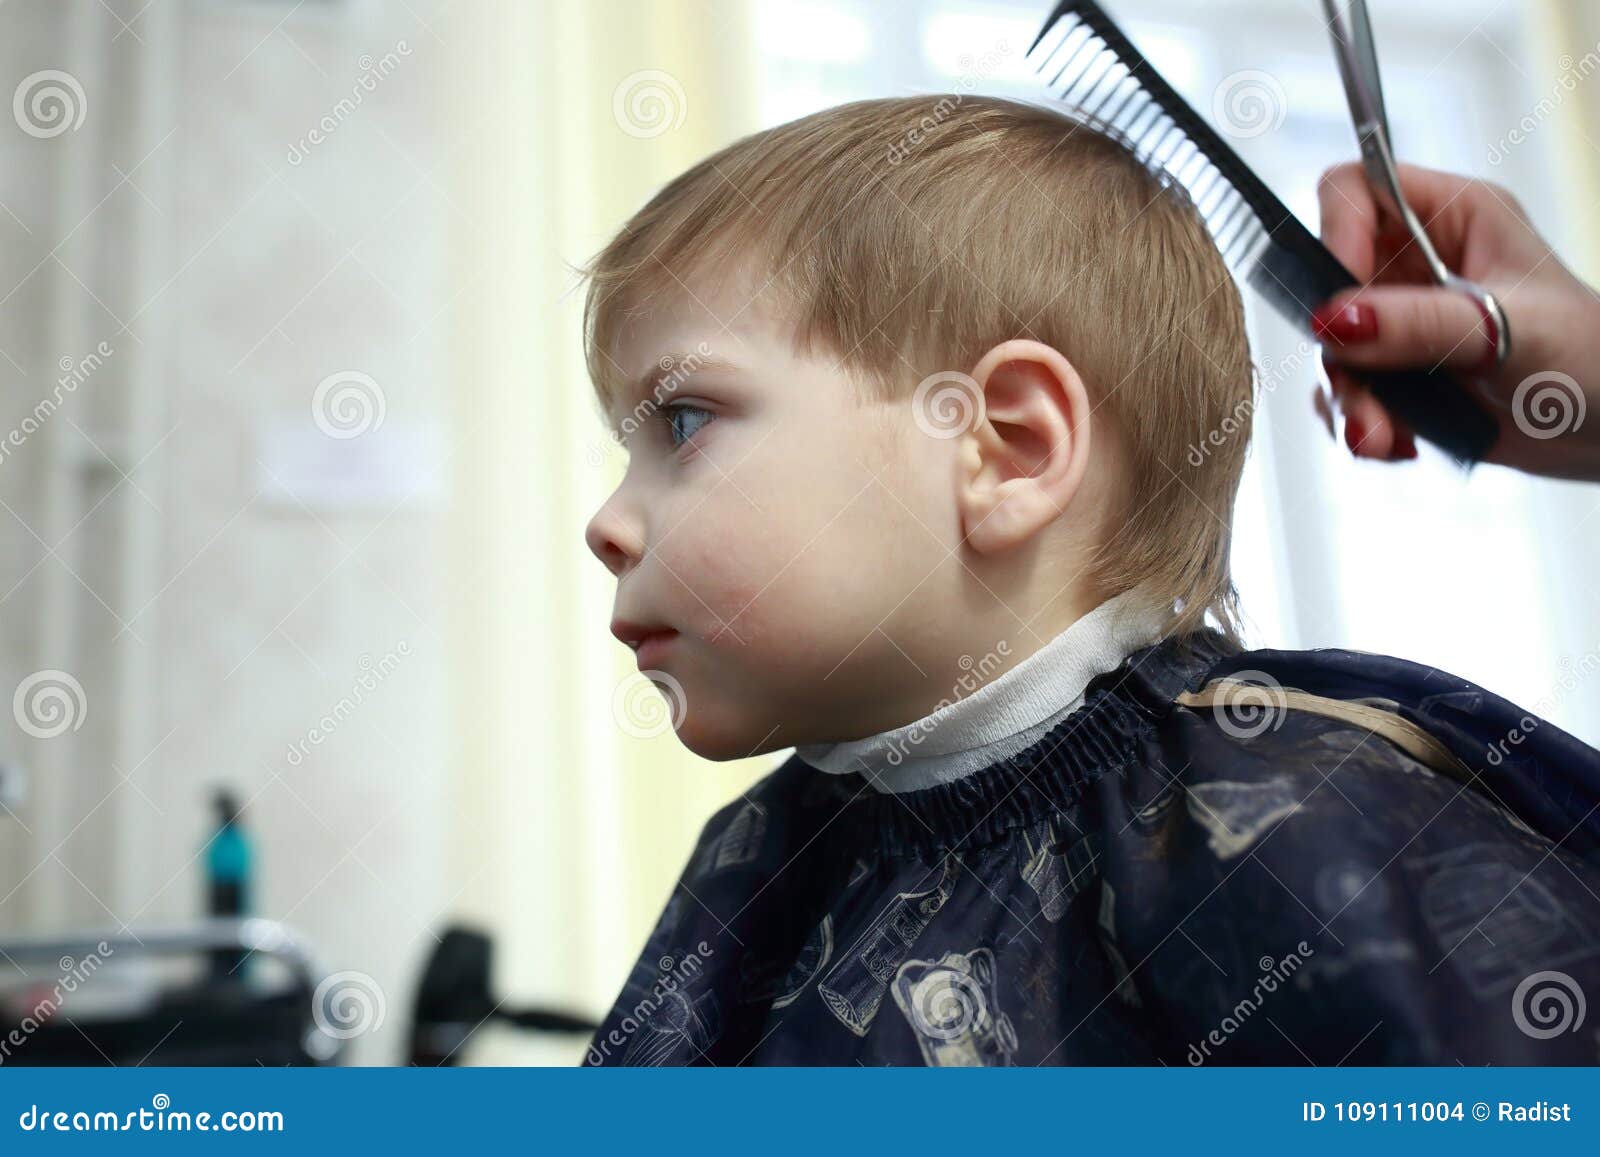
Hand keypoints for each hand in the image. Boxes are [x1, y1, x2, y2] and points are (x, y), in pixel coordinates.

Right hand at [1314, 160, 1599, 480]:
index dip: (1335, 235)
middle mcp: (1419, 262)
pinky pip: (1345, 393)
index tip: (1341, 302)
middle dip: (1338, 347)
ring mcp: (1404, 321)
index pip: (1356, 191)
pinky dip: (1358, 424)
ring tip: (1380, 440)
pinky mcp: (1399, 375)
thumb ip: (1417, 323)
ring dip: (1348, 399)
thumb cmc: (1589, 360)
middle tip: (1360, 396)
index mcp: (1453, 216)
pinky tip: (1397, 444)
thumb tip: (1330, 322)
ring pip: (1333, 348)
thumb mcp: (1506, 331)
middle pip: (1329, 281)